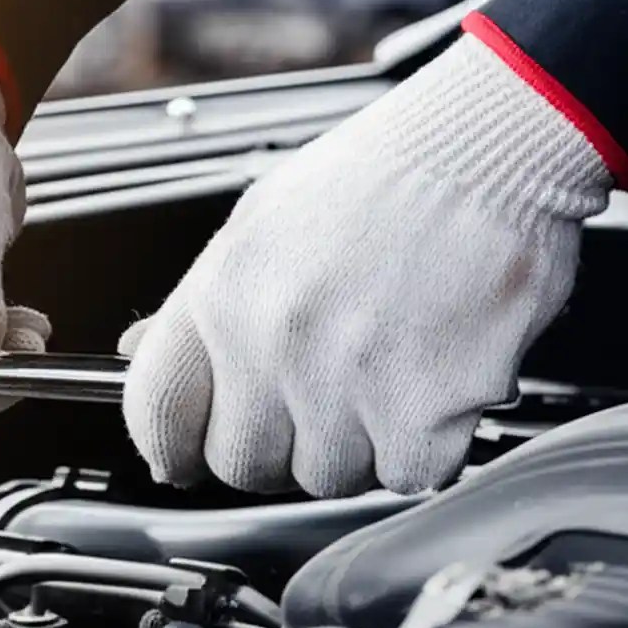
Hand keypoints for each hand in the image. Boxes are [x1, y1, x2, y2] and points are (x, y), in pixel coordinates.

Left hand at [120, 35, 610, 497]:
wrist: (488, 149)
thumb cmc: (377, 178)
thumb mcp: (255, 223)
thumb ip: (196, 304)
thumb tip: (140, 356)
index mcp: (222, 293)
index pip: (155, 411)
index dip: (168, 446)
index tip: (183, 458)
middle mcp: (275, 341)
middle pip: (239, 464)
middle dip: (269, 450)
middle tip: (307, 407)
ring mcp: (348, 381)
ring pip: (323, 478)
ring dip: (349, 447)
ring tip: (377, 377)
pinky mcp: (426, 412)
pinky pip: (402, 476)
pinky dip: (418, 448)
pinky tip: (424, 388)